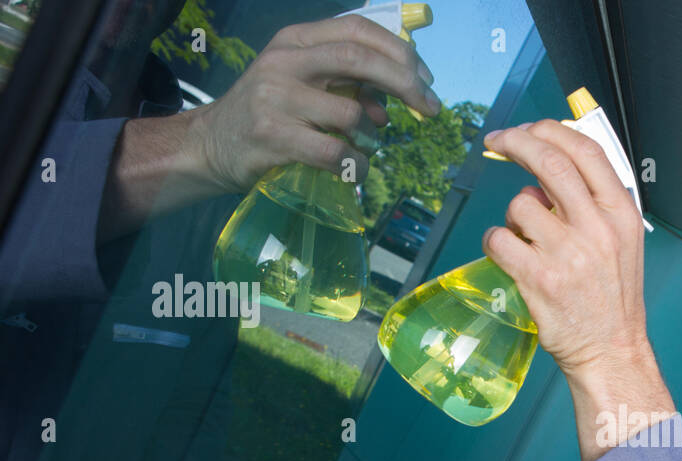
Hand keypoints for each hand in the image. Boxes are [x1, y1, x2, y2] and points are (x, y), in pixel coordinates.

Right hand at [188, 14, 441, 194]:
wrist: (211, 146)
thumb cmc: (271, 115)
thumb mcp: (304, 83)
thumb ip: (347, 83)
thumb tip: (395, 101)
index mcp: (296, 40)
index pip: (358, 30)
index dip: (400, 52)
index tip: (426, 79)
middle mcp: (284, 61)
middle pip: (359, 60)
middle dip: (406, 83)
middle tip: (431, 108)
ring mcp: (275, 98)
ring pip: (351, 112)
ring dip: (374, 137)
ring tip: (365, 147)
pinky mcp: (272, 137)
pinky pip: (335, 152)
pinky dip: (356, 164)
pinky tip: (354, 169)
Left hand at [480, 119, 649, 376]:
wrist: (612, 350)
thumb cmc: (611, 297)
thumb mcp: (620, 241)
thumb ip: (591, 203)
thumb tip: (543, 170)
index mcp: (621, 213)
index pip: (585, 151)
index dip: (550, 130)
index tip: (528, 129)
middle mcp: (598, 229)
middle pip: (550, 162)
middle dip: (516, 141)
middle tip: (498, 140)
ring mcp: (569, 254)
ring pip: (520, 204)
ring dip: (513, 215)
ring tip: (526, 238)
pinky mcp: (540, 279)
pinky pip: (500, 239)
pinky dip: (496, 241)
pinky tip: (509, 254)